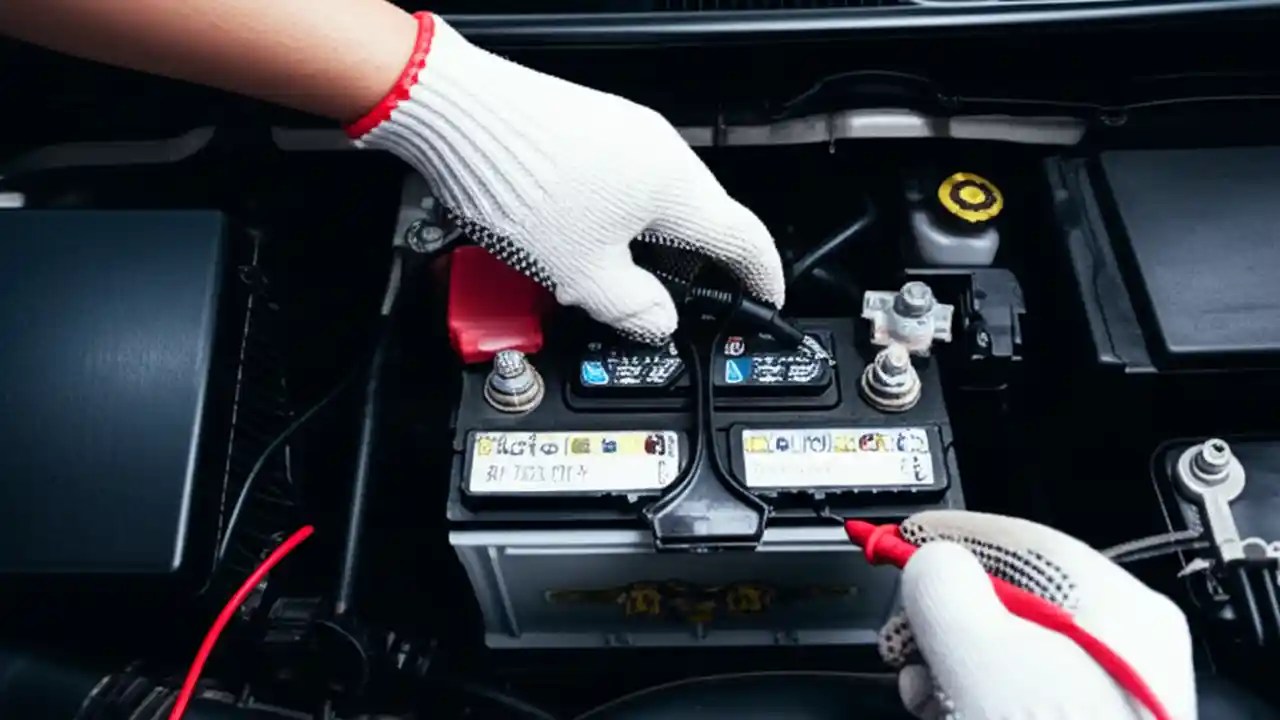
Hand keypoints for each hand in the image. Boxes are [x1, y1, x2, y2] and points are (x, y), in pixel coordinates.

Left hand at [348, 13, 784, 342]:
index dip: (761, 278)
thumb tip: (656, 322)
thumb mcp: (582, 274)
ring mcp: (623, 132)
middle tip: (670, 305)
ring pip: (654, 202)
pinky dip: (613, 219)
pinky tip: (573, 238)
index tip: (766, 299)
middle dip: (689, 269)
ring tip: (601, 276)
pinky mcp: (588, 126)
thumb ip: (632, 309)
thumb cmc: (520, 181)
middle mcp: (659, 151)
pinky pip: (620, 183)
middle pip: (699, 220)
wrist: (457, 114)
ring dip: (643, 245)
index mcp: (676, 188)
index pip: (744, 239)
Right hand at [879, 511, 1196, 718]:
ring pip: (1005, 648)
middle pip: (1007, 596)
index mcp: (1116, 609)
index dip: (947, 537)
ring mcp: (1105, 695)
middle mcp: (1122, 647)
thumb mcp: (975, 644)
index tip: (897, 542)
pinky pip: (1013, 690)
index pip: (1019, 540)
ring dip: (945, 659)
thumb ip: (941, 583)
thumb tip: (929, 566)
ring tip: (918, 690)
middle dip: (939, 614)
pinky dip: (969, 692)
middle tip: (900, 636)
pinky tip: (943, 710)